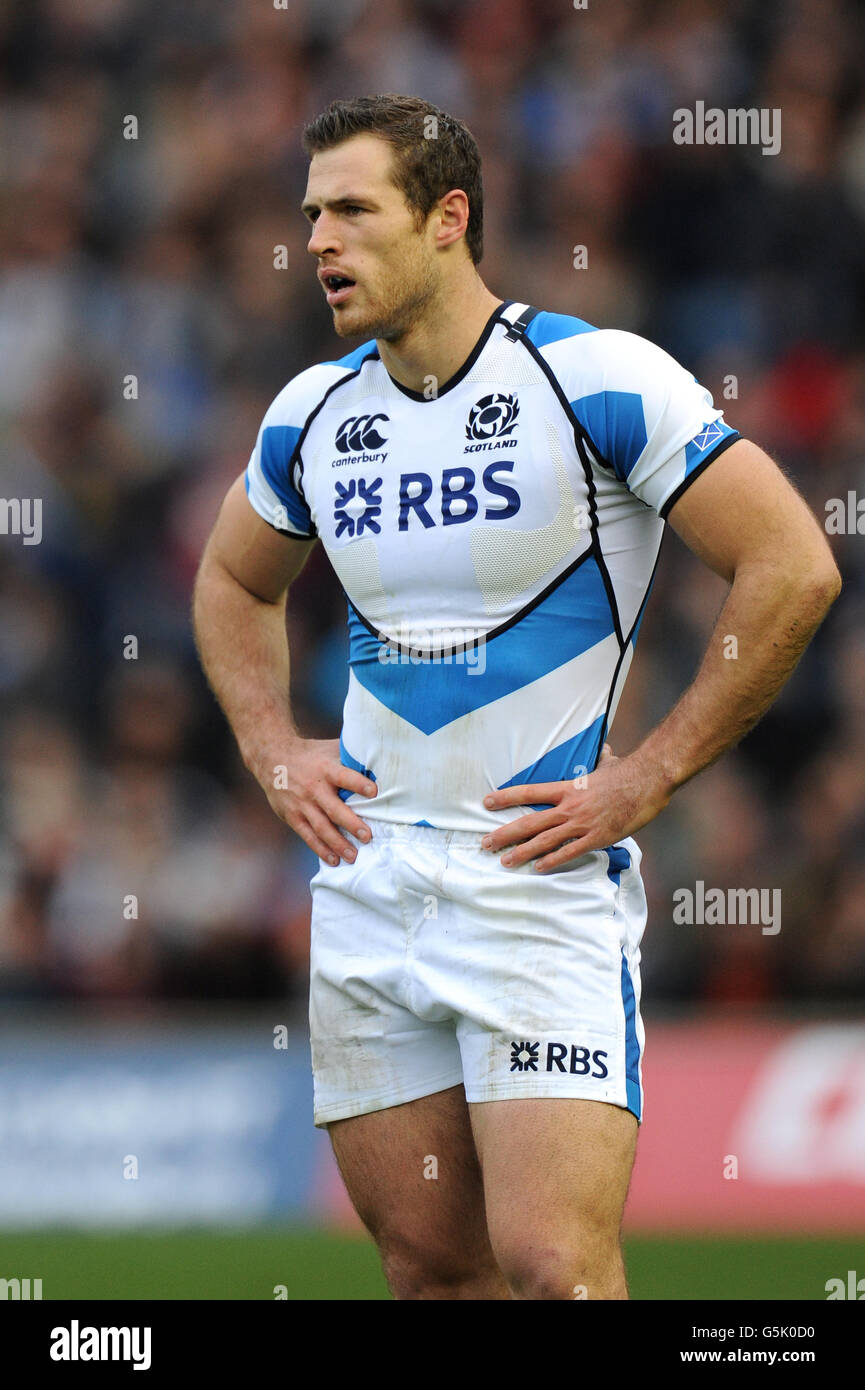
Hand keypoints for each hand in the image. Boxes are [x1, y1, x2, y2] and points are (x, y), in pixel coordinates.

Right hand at [248, 734, 376, 864]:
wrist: (271, 759)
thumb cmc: (310, 755)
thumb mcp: (329, 749)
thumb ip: (351, 756)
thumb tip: (382, 760)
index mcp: (325, 769)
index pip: (344, 776)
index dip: (358, 784)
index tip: (374, 792)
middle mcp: (313, 788)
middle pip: (334, 809)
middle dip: (352, 823)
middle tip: (368, 836)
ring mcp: (302, 804)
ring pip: (321, 827)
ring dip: (338, 843)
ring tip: (353, 856)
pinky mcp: (292, 816)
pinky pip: (308, 836)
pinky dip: (321, 849)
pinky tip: (334, 860)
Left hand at [479, 744, 670, 870]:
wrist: (648, 781)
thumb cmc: (628, 771)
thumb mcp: (608, 762)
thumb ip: (600, 759)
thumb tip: (603, 749)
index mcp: (568, 787)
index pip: (529, 791)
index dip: (506, 797)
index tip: (487, 802)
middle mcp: (569, 806)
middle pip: (529, 821)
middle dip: (505, 834)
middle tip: (486, 843)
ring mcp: (582, 824)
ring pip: (544, 840)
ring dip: (522, 852)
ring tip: (504, 862)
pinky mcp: (597, 838)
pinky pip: (570, 852)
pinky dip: (552, 861)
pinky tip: (538, 868)